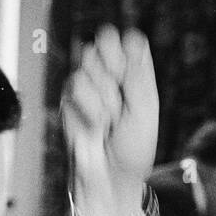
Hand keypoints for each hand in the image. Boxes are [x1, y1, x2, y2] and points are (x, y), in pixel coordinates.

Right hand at [61, 24, 158, 215]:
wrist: (108, 177)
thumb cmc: (132, 150)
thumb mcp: (145, 112)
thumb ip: (139, 76)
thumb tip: (135, 40)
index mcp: (136, 76)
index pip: (132, 41)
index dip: (130, 49)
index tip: (132, 74)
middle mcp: (112, 75)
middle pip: (106, 39)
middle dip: (114, 67)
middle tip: (120, 95)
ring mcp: (90, 83)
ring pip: (89, 60)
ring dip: (103, 94)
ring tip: (109, 120)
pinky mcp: (70, 97)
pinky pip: (75, 83)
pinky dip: (90, 107)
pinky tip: (96, 124)